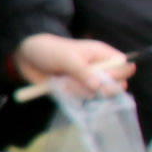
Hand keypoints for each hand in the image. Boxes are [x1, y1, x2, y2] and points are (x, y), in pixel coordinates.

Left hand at [12, 33, 132, 98]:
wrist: (28, 59)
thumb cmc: (50, 51)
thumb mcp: (67, 58)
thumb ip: (83, 71)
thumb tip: (98, 86)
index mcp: (102, 54)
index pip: (124, 67)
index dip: (117, 74)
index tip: (100, 76)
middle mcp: (100, 68)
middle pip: (117, 85)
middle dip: (99, 87)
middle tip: (81, 81)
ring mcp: (89, 81)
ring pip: (98, 95)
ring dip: (80, 92)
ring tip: (65, 81)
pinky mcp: (77, 92)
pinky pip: (82, 101)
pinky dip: (72, 97)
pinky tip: (61, 88)